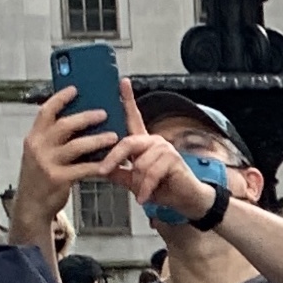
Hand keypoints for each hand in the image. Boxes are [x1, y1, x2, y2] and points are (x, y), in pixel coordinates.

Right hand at [12, 87, 118, 240]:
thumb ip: (53, 136)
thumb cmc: (41, 174)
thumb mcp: (40, 152)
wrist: (31, 205)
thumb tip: (80, 116)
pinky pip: (84, 168)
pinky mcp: (58, 179)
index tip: (76, 88)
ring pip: (76, 146)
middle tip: (105, 113)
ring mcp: (47, 163)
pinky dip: (99, 164)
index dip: (61, 98)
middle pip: (64, 125)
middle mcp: (38, 147)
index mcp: (34, 137)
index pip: (45, 111)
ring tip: (114, 136)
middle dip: (86, 117)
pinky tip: (111, 163)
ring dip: (98, 139)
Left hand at [101, 82, 219, 225]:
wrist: (185, 200)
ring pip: (138, 163)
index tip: (122, 82)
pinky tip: (145, 197)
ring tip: (142, 191)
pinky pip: (150, 173)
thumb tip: (97, 166)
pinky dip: (146, 189)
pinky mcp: (173, 159)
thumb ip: (117, 171)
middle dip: (113, 158)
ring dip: (137, 182)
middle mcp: (154, 141)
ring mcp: (165, 148)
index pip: (134, 117)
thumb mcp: (132, 180)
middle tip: (102, 171)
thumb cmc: (160, 188)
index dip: (127, 99)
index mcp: (143, 143)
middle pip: (127, 142)